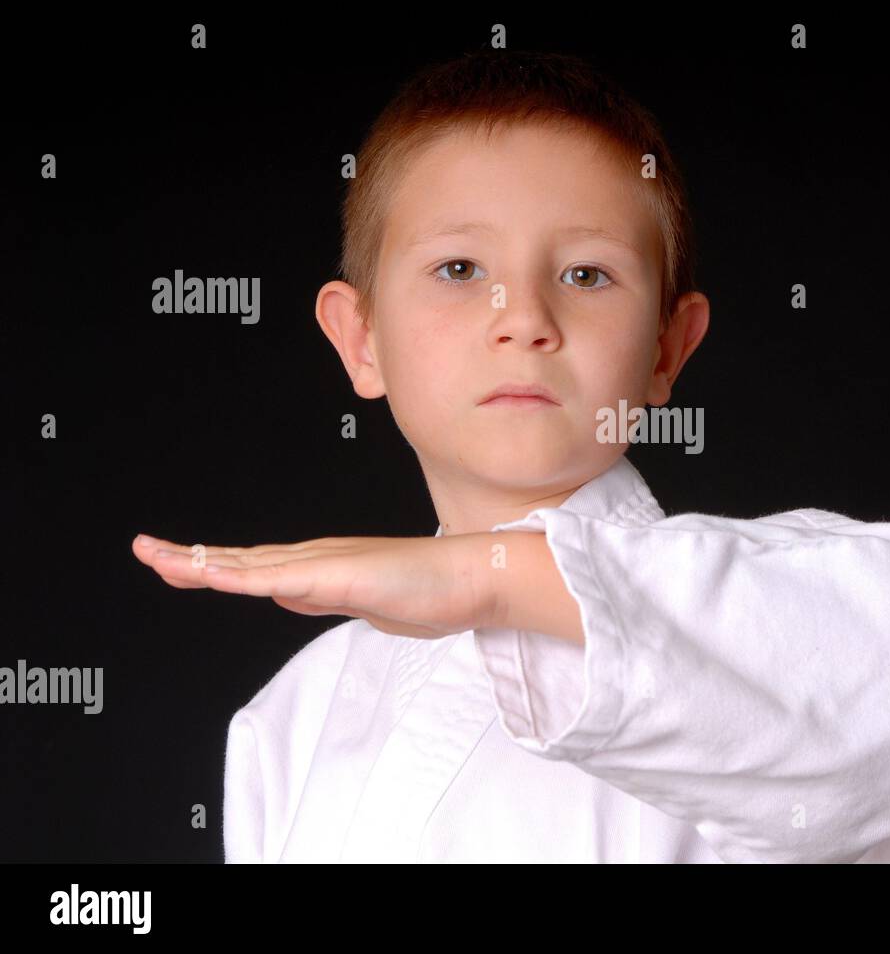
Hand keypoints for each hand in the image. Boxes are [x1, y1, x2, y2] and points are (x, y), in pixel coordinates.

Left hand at [131, 532, 498, 638]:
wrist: (474, 578)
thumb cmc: (435, 592)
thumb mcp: (367, 606)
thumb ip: (326, 601)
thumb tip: (289, 599)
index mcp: (322, 569)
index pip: (256, 569)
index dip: (215, 567)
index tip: (181, 565)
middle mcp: (316, 559)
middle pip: (241, 561)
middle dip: (191, 560)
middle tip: (148, 551)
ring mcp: (324, 566)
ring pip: (248, 566)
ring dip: (199, 563)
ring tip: (157, 557)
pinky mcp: (337, 577)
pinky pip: (278, 580)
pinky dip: (239, 576)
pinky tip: (210, 575)